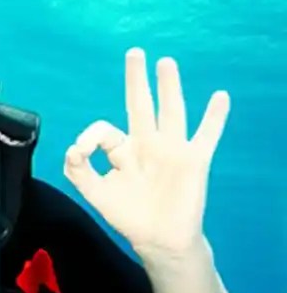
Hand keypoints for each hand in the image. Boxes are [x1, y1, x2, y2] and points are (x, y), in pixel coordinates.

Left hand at [63, 48, 230, 257]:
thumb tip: (71, 149)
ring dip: (169, 87)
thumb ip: (79, 172)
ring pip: (171, 111)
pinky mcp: (193, 161)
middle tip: (134, 53)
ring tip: (165, 63)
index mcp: (123, 150)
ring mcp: (171, 150)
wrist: (158, 239)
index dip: (89, 137)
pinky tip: (220, 97)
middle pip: (141, 105)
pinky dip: (214, 117)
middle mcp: (147, 144)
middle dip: (137, 80)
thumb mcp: (96, 194)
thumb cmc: (128, 215)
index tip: (79, 153)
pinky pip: (206, 135)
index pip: (104, 130)